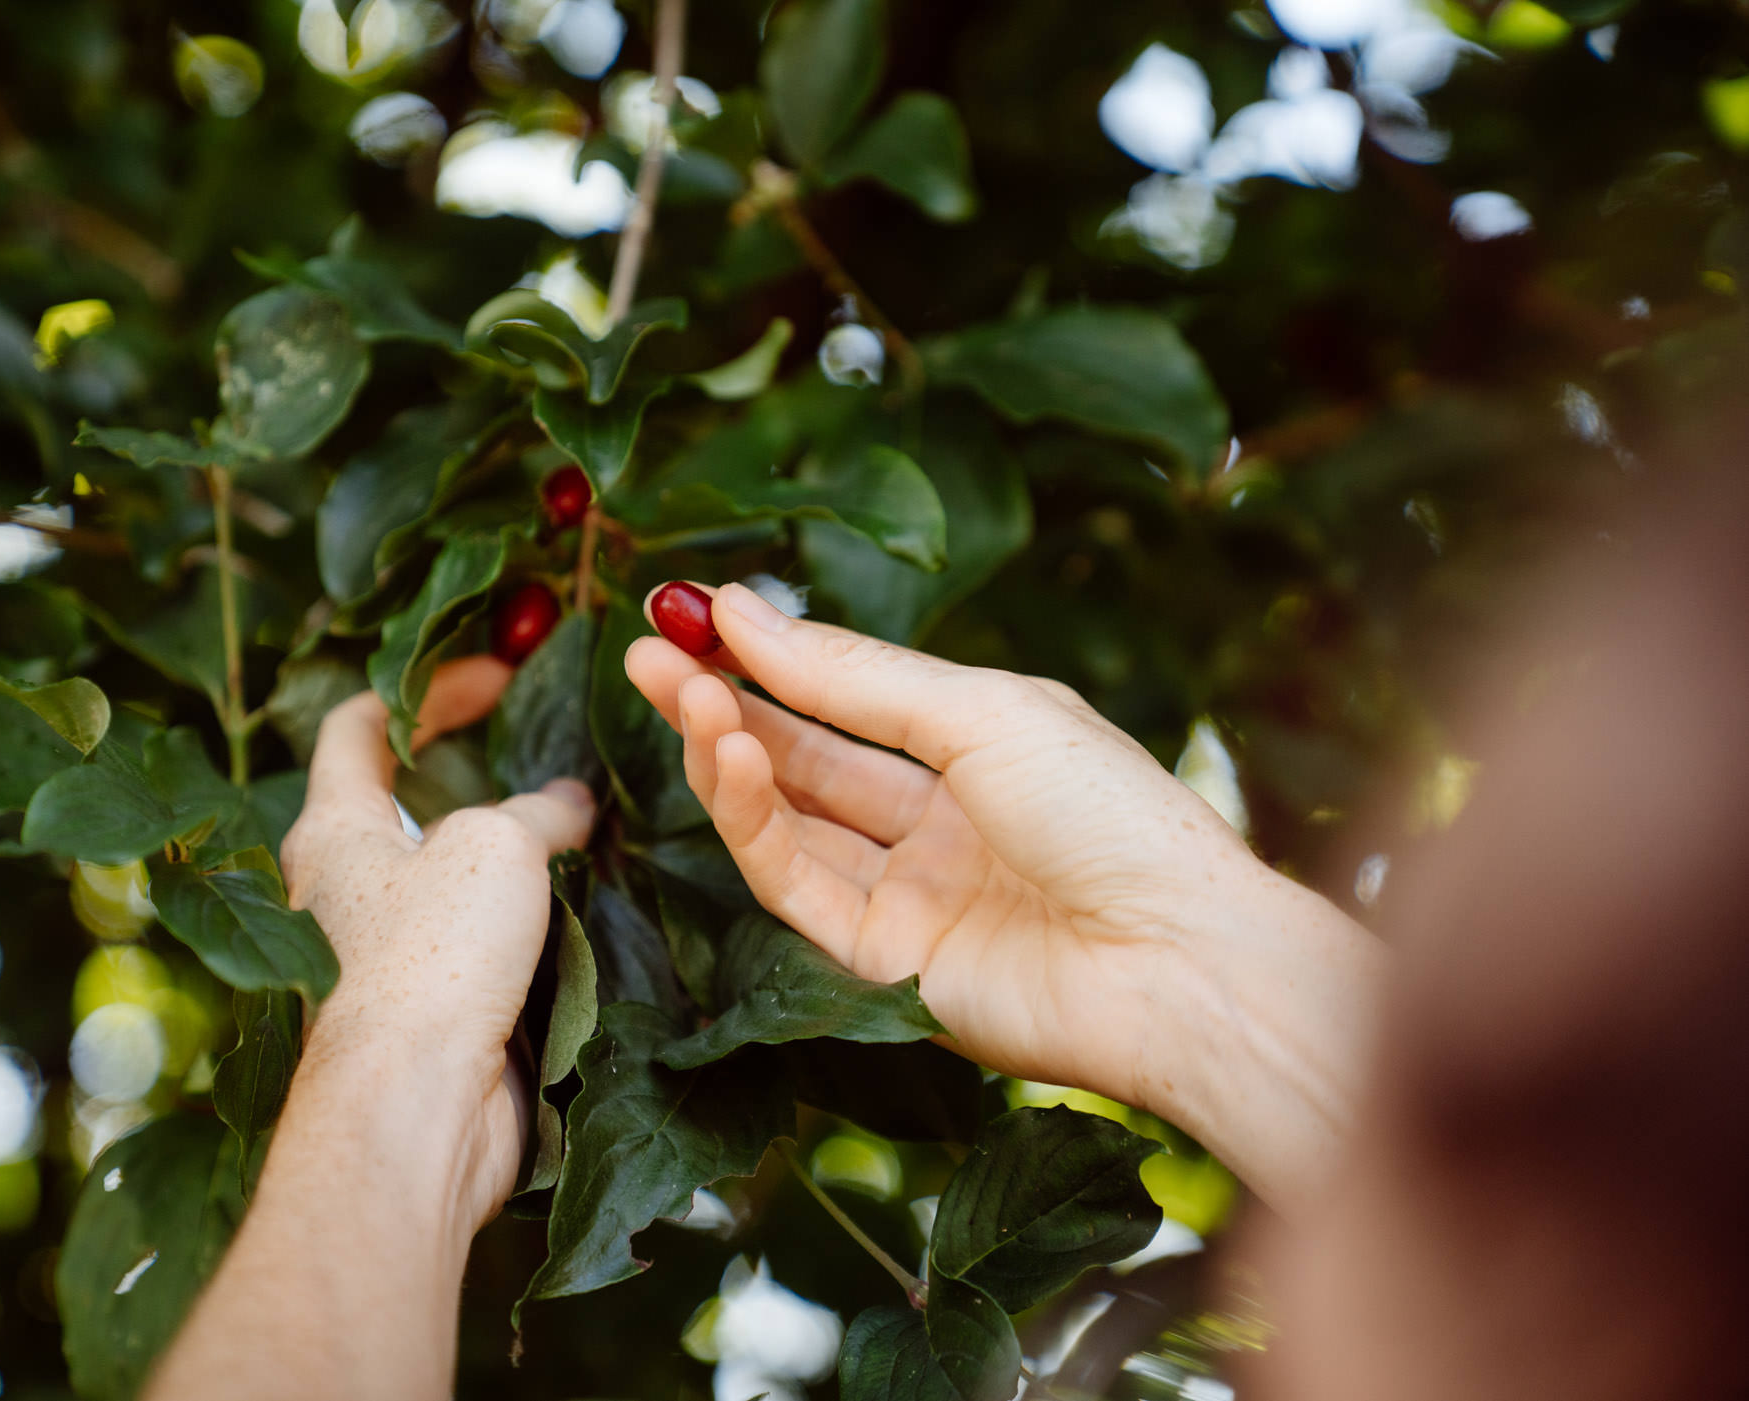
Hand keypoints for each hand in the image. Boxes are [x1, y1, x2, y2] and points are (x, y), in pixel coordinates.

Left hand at [279, 656, 594, 1226]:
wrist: (416, 1105)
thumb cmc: (432, 956)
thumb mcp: (496, 849)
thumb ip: (537, 813)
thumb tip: (570, 802)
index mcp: (334, 827)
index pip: (359, 725)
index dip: (427, 686)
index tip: (499, 675)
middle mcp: (342, 887)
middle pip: (403, 804)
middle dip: (474, 775)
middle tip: (544, 753)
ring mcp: (381, 954)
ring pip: (446, 881)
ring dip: (508, 857)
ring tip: (580, 832)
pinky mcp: (424, 1010)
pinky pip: (475, 946)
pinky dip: (522, 923)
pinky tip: (577, 913)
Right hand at [626, 583, 1384, 1205]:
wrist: (1180, 963)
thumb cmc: (1111, 816)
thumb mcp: (981, 713)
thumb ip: (852, 675)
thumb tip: (738, 607)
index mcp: (978, 749)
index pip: (846, 696)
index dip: (768, 656)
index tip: (689, 609)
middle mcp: (935, 824)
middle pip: (801, 757)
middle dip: (721, 701)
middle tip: (645, 653)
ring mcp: (906, 897)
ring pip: (786, 820)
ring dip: (726, 754)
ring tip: (681, 691)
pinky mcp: (879, 968)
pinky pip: (794, 885)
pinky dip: (752, 821)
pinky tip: (728, 756)